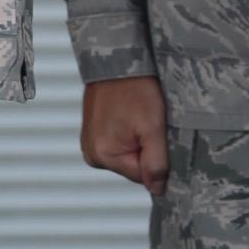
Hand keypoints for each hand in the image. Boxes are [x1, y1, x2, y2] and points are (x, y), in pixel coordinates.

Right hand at [80, 73, 169, 197]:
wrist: (117, 58)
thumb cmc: (135, 89)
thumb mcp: (153, 128)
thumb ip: (156, 163)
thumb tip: (157, 189)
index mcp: (103, 156)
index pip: (142, 176)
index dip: (157, 158)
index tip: (158, 134)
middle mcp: (91, 153)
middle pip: (133, 166)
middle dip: (146, 148)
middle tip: (149, 122)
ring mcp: (90, 142)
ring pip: (128, 154)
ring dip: (138, 139)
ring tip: (140, 116)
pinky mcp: (93, 131)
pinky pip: (119, 142)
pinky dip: (129, 132)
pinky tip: (132, 114)